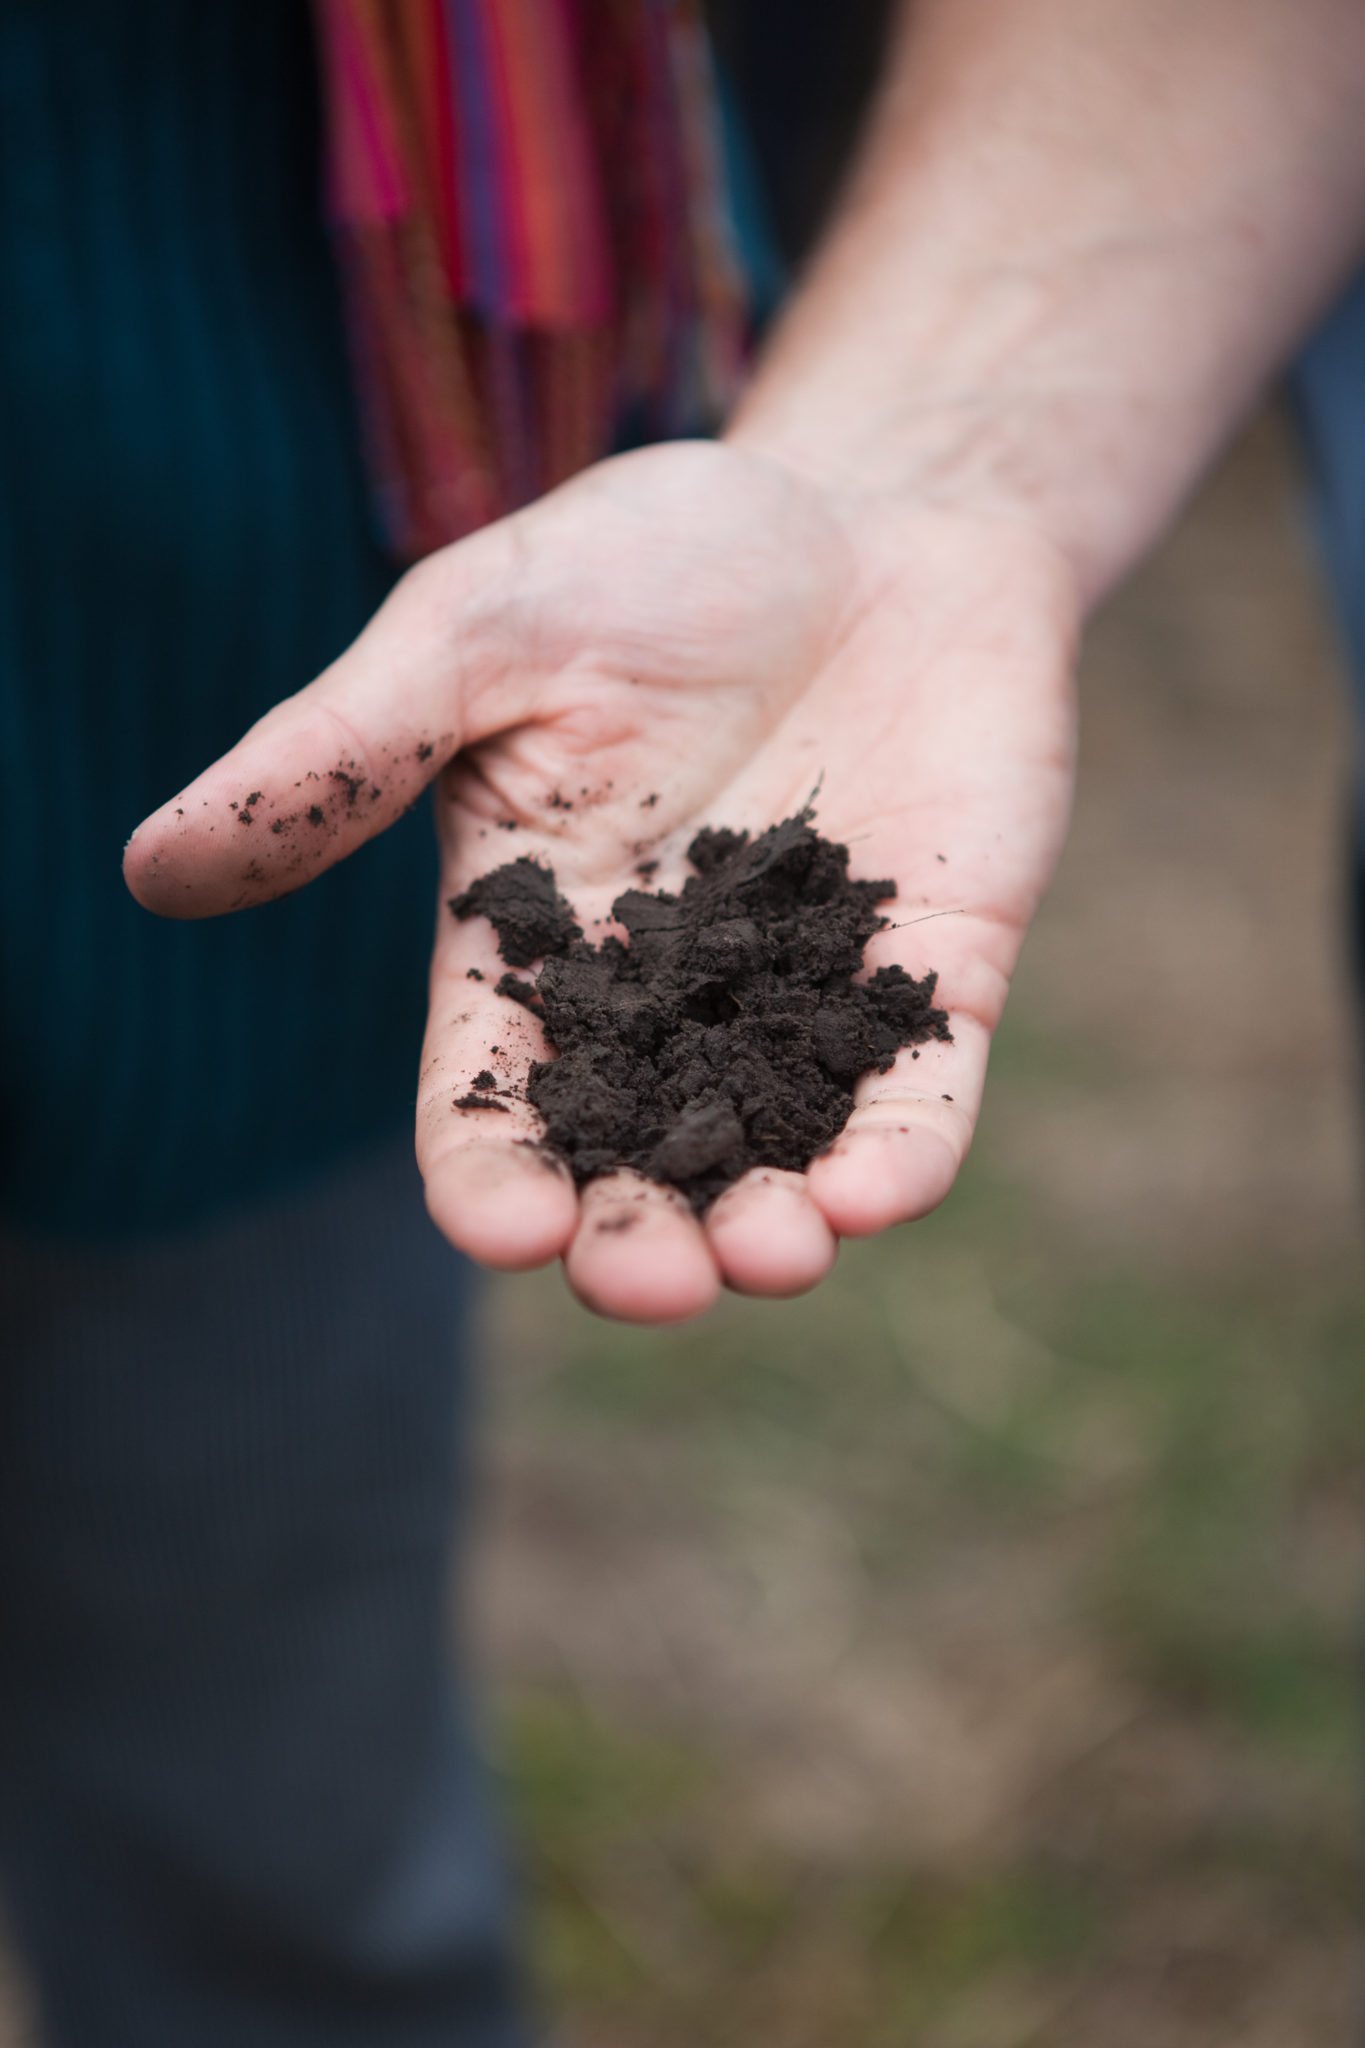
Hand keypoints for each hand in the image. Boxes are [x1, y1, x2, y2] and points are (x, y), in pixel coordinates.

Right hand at [124, 439, 1076, 1322]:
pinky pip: (922, 1089)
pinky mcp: (934, 973)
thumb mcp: (479, 632)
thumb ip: (343, 754)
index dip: (492, 1174)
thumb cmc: (658, 559)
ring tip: (770, 1253)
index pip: (497, 1096)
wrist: (872, 509)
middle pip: (636, 1164)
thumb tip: (154, 865)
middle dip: (636, 1240)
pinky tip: (882, 1188)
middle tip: (645, 1276)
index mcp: (537, 940)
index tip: (504, 1228)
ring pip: (780, 1157)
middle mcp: (669, 1001)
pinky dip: (904, 1150)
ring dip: (770, 1228)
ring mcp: (808, 995)